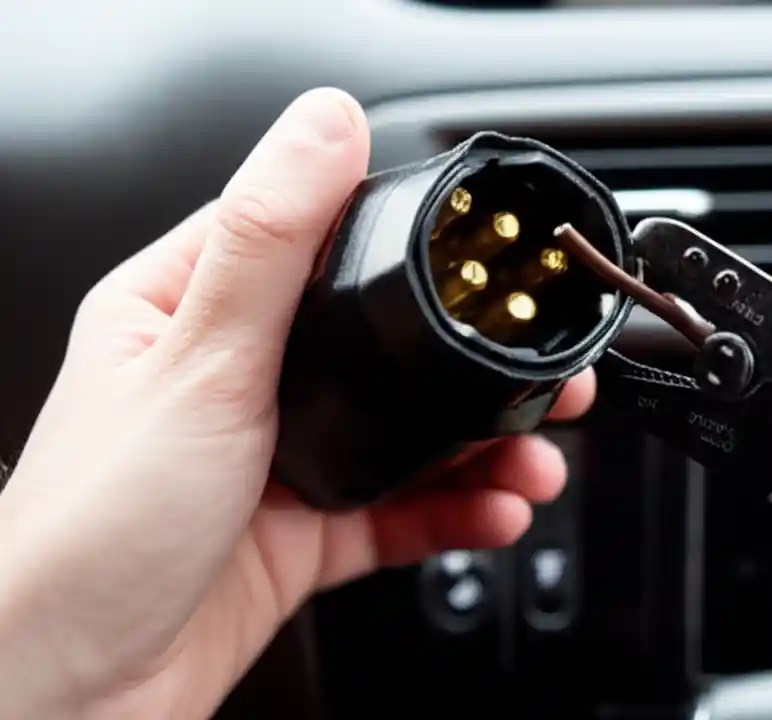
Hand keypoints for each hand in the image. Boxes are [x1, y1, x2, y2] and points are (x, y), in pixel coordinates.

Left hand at [0, 88, 590, 719]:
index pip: (309, 241)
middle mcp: (237, 380)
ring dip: (483, 445)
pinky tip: (496, 511)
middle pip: (382, 346)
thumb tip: (325, 124)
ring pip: (407, 432)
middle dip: (471, 363)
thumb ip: (272, 241)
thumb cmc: (91, 532)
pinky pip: (403, 508)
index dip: (401, 239)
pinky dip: (459, 510)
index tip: (481, 253)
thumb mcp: (198, 362)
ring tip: (534, 456)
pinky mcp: (305, 532)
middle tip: (542, 372)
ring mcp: (278, 458)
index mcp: (186, 311)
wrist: (73, 693)